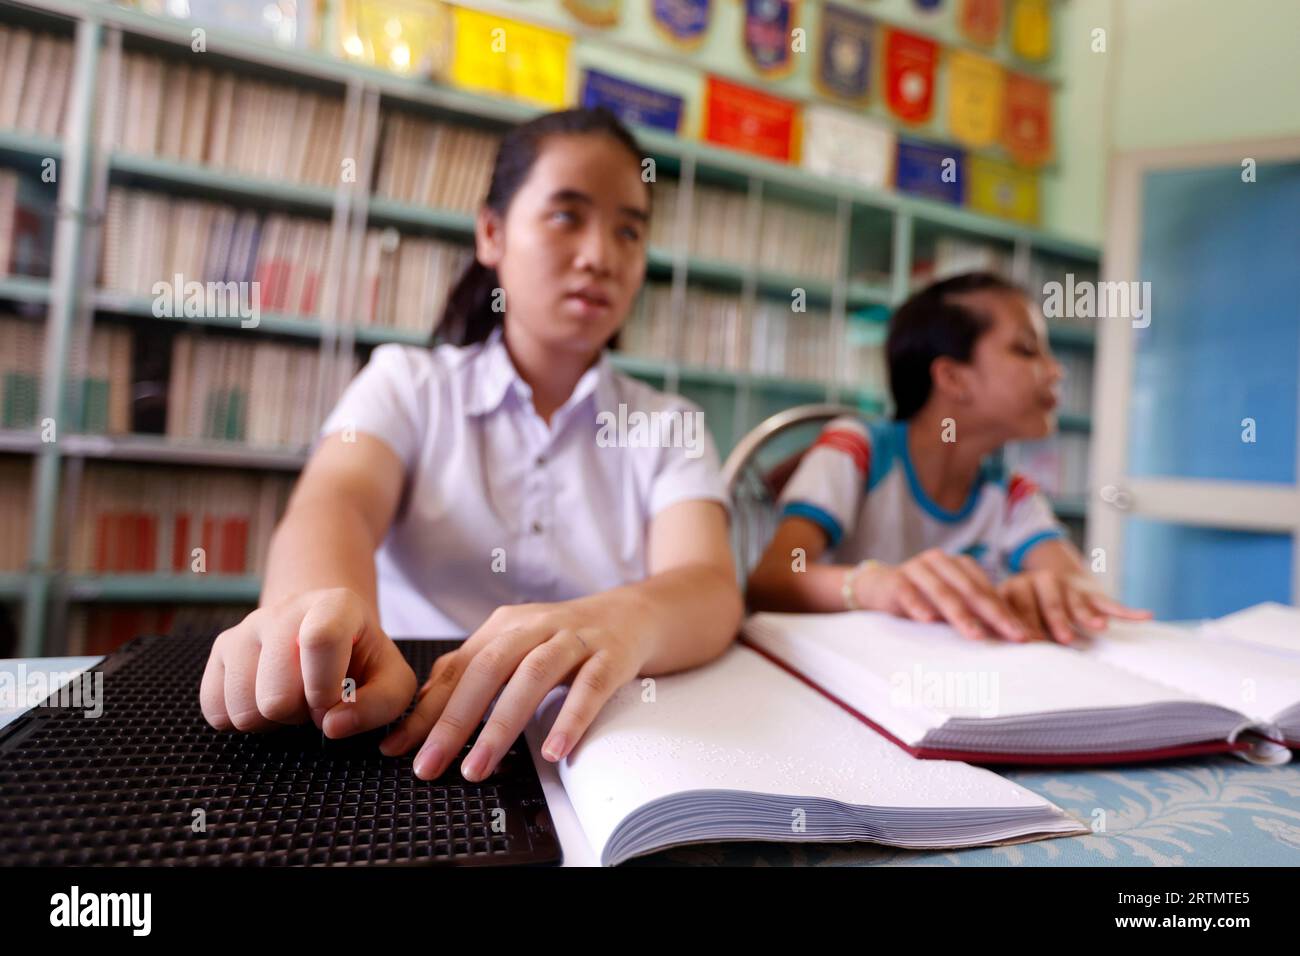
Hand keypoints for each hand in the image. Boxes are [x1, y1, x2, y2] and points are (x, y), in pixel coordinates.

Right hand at [199, 587, 416, 736]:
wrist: (324, 628)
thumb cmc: (361, 659)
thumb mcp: (392, 679)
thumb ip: (379, 704)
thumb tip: (333, 726)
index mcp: (334, 605)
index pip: (319, 641)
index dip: (326, 688)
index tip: (333, 702)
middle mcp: (283, 610)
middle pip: (275, 695)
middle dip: (300, 714)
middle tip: (316, 700)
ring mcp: (245, 629)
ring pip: (243, 709)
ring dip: (272, 720)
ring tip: (294, 697)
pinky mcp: (219, 651)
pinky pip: (215, 711)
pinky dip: (242, 720)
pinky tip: (266, 700)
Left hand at [380, 599, 649, 781]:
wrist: (637, 614)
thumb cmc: (568, 639)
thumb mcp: (517, 646)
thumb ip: (472, 670)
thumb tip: (422, 709)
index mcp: (506, 627)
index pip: (458, 669)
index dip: (426, 710)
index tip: (399, 748)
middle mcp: (537, 627)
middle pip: (488, 669)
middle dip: (454, 720)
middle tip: (430, 764)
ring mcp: (576, 639)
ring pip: (533, 675)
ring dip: (501, 724)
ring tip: (479, 767)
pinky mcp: (612, 655)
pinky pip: (590, 687)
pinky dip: (571, 718)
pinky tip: (553, 751)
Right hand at [857, 549, 1027, 641]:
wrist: (876, 588)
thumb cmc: (921, 600)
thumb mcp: (950, 605)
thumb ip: (975, 614)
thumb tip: (1014, 637)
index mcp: (960, 566)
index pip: (988, 592)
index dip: (1007, 613)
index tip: (1025, 636)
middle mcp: (941, 562)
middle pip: (971, 590)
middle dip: (994, 615)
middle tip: (1013, 636)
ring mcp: (917, 568)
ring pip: (942, 592)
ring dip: (960, 614)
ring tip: (976, 635)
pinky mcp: (894, 579)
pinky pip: (908, 592)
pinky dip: (918, 605)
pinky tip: (927, 620)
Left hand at [997, 570, 1151, 643]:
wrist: (1039, 581)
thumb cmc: (1017, 612)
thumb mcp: (1003, 615)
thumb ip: (1003, 631)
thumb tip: (996, 660)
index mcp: (1014, 588)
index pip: (1019, 606)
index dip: (1024, 624)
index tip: (1027, 641)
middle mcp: (1040, 581)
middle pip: (1050, 600)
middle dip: (1058, 619)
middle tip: (1064, 638)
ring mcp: (1067, 585)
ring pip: (1078, 600)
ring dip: (1088, 614)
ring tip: (1099, 627)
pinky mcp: (1088, 591)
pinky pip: (1108, 601)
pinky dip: (1125, 611)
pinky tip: (1145, 616)